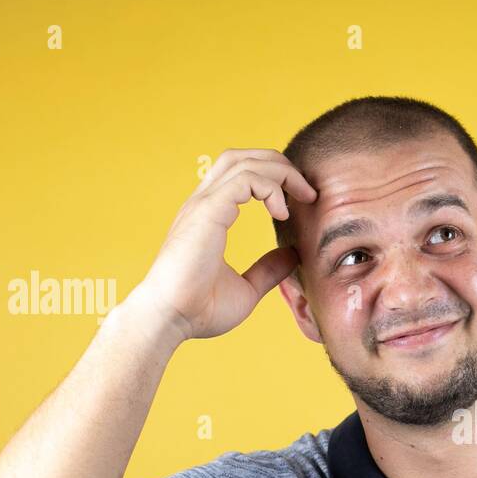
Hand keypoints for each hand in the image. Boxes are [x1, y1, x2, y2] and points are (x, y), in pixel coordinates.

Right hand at [131, 148, 316, 340]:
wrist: (169, 320)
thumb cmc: (199, 310)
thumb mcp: (246, 288)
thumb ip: (268, 269)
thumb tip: (292, 255)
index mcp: (209, 216)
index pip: (240, 175)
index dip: (274, 179)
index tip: (300, 203)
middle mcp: (204, 204)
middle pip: (242, 157)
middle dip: (280, 165)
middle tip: (307, 191)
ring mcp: (203, 205)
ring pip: (245, 161)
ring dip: (281, 172)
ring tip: (303, 196)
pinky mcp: (207, 212)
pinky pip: (245, 180)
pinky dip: (270, 187)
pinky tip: (282, 212)